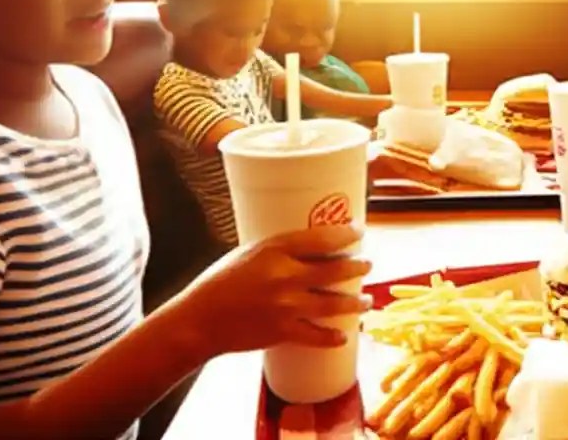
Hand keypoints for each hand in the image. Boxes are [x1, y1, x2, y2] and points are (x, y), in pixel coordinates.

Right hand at [172, 224, 372, 359]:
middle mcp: (285, 276)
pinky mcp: (283, 331)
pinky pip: (317, 335)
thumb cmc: (219, 282)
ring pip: (333, 303)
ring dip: (355, 302)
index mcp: (275, 250)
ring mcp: (286, 305)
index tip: (360, 231)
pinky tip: (344, 335)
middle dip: (358, 267)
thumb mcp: (247, 253)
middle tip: (368, 264)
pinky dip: (333, 336)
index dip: (346, 234)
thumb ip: (277, 251)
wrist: (199, 320)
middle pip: (335, 270)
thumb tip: (306, 247)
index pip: (322, 238)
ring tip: (366, 300)